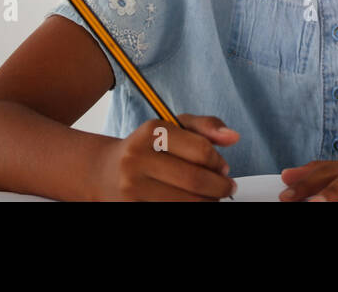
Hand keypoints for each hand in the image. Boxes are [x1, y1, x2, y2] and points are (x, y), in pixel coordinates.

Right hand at [91, 113, 238, 200]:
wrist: (103, 171)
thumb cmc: (148, 147)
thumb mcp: (175, 127)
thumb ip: (206, 126)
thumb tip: (233, 137)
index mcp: (152, 132)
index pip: (201, 151)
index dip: (219, 163)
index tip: (223, 168)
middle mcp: (137, 159)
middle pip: (195, 180)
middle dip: (219, 187)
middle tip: (225, 188)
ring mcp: (131, 187)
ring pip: (186, 202)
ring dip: (206, 202)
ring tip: (209, 197)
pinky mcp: (130, 207)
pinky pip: (171, 210)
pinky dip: (188, 208)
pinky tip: (190, 202)